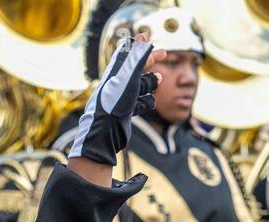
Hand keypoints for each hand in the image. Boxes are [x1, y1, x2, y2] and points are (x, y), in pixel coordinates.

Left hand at [68, 34, 160, 169]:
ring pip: (139, 86)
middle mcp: (117, 85)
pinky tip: (150, 102)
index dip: (141, 46)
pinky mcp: (124, 113)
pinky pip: (139, 103)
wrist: (104, 134)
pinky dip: (146, 101)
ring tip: (158, 80)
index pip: (130, 54)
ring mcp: (121, 99)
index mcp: (116, 73)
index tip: (151, 40)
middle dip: (150, 60)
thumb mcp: (128, 78)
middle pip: (136, 68)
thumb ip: (136, 59)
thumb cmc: (114, 104)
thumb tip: (143, 39)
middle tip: (165, 54)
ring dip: (150, 81)